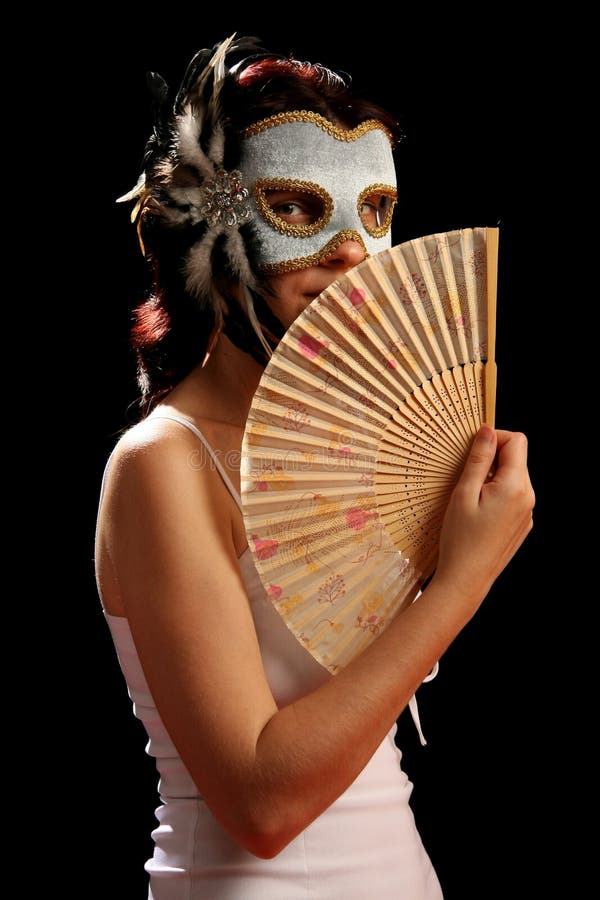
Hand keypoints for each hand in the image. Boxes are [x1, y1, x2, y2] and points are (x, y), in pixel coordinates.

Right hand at [433, 426, 534, 611]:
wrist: (466, 579)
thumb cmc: (460, 539)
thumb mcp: (464, 493)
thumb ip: (478, 459)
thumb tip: (487, 431)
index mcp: (515, 487)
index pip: (516, 441)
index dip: (494, 438)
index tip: (472, 449)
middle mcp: (528, 498)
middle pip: (516, 458)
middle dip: (492, 458)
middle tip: (466, 475)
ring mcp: (527, 513)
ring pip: (514, 478)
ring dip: (493, 477)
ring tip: (470, 497)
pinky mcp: (522, 524)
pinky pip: (513, 497)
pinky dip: (496, 494)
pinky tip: (478, 512)